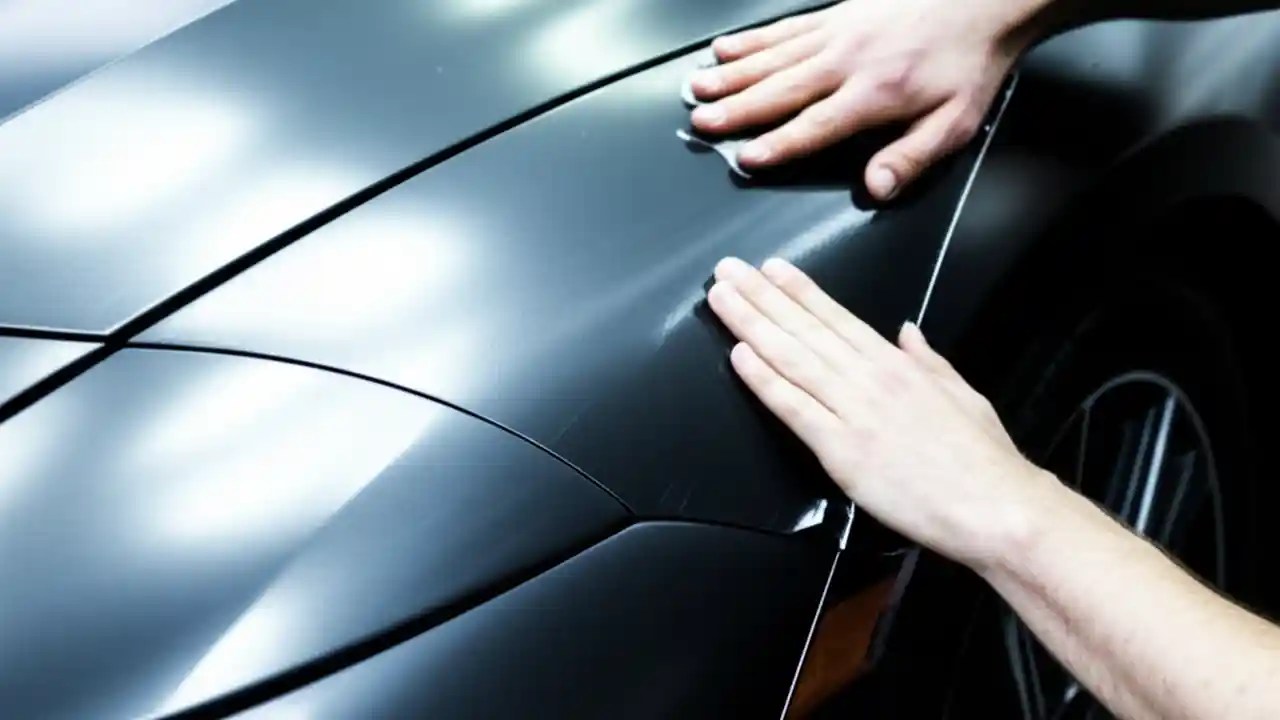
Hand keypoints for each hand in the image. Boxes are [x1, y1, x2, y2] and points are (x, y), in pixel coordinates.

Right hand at [689, 0, 1042, 199]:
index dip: (780, 144)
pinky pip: (784, 30)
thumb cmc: (967, 63)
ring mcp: (836, 34)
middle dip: (737, 109)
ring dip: (732, 75)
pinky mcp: (835, 16)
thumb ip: (911, 158)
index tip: (747, 158)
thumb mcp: (954, 122)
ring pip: (773, 58)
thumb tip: (875, 188)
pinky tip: (725, 50)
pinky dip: (752, 41)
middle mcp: (847, 62)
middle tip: (701, 122)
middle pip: (781, 90)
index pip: (816, 126)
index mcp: (874, 95)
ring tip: (697, 88)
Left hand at [706, 257, 1059, 570]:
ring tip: (722, 298)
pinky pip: (795, 408)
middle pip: (805, 329)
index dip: (800, 291)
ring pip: (792, 358)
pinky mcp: (842, 450)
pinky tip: (739, 356)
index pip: (837, 318)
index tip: (770, 268)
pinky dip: (765, 380)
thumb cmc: (984, 459)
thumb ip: (928, 361)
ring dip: (751, 325)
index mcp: (898, 365)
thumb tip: (907, 332)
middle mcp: (871, 378)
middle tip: (727, 270)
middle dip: (762, 297)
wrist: (997, 506)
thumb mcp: (962, 393)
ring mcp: (854, 411)